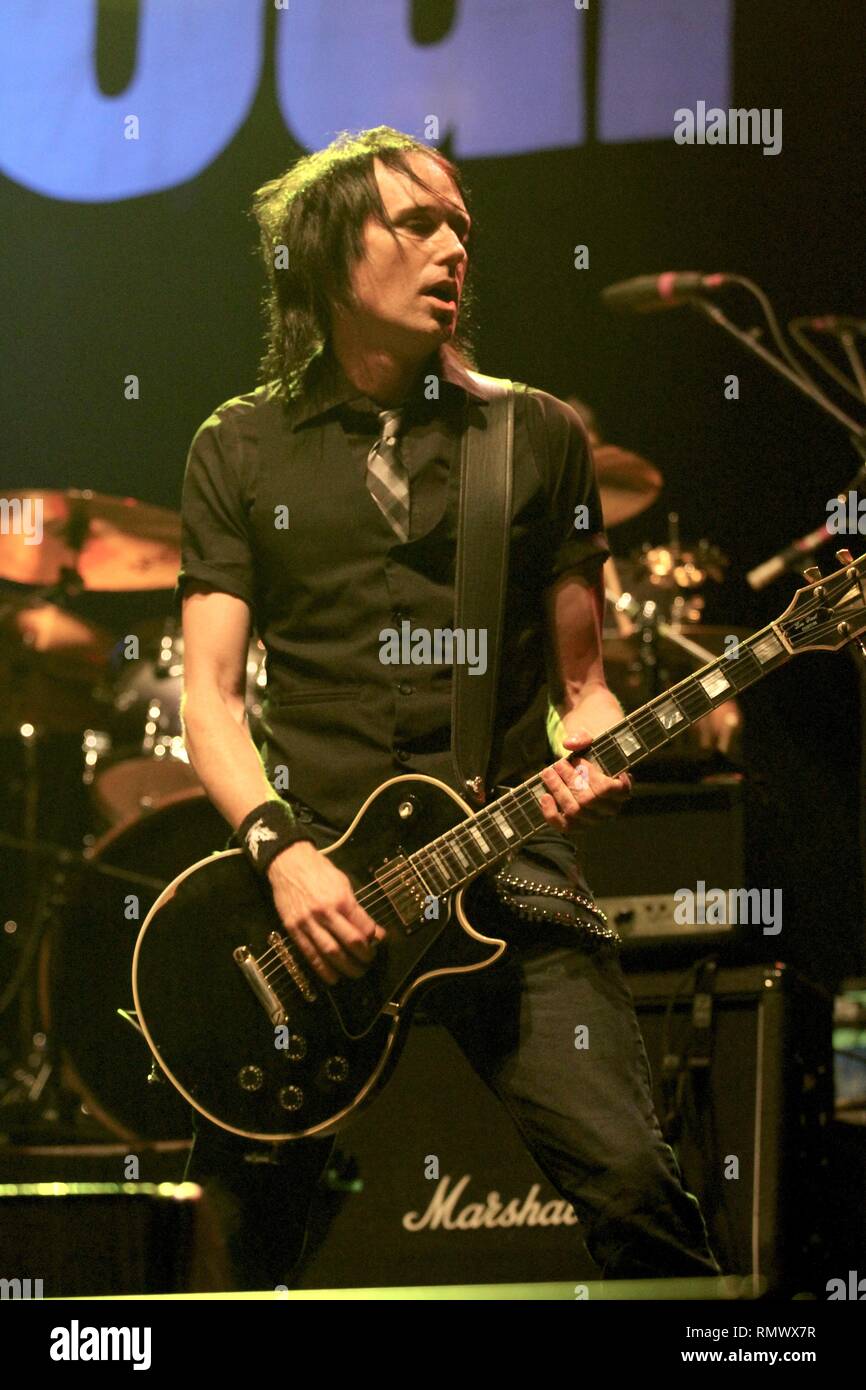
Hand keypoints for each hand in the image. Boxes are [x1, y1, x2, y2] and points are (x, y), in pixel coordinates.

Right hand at [267, 842, 386, 984]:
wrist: (288, 863)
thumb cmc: (319, 871)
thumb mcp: (343, 883)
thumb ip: (356, 908)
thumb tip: (372, 930)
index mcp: (341, 899)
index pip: (363, 927)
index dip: (374, 938)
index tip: (377, 942)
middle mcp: (325, 912)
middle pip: (349, 942)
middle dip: (363, 956)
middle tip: (369, 962)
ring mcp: (307, 922)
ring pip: (330, 952)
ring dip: (345, 967)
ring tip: (355, 973)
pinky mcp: (293, 929)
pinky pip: (309, 953)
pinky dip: (322, 969)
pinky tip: (332, 977)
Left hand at [540, 726, 632, 834]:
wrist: (587, 772)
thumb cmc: (592, 757)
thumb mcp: (592, 744)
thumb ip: (583, 738)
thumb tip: (569, 743)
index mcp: (621, 791)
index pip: (608, 788)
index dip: (592, 775)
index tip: (579, 759)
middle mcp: (610, 809)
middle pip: (589, 799)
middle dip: (570, 779)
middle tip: (558, 764)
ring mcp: (593, 820)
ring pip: (575, 811)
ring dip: (558, 790)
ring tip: (547, 773)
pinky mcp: (577, 827)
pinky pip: (564, 826)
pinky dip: (551, 813)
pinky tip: (544, 796)